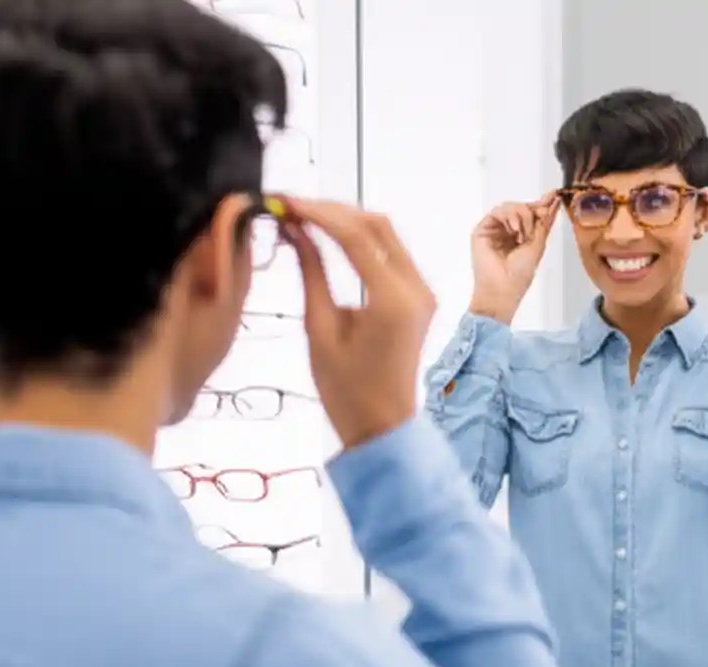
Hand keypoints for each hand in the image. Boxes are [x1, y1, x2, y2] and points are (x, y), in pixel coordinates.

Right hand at [280, 197, 436, 448]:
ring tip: (304, 216)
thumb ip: (311, 273)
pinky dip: (361, 238)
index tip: (284, 202)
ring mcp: (423, 290)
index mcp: (393, 300)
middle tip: (291, 206)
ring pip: (386, 234)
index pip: (355, 236)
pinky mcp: (420, 295)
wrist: (383, 424)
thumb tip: (294, 229)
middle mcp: (416, 288)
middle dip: (333, 210)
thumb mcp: (318, 328)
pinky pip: (392, 253)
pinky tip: (329, 236)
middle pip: (377, 225)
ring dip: (347, 220)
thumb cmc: (345, 389)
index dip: (318, 213)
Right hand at [468, 191, 560, 323]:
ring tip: (524, 234)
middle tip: (541, 214)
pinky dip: (509, 216)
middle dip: (533, 209)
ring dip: (522, 216)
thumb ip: (544, 223)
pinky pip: (497, 212)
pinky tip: (515, 229)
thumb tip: (554, 201)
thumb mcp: (538, 245)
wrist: (503, 289)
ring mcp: (494, 229)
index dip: (542, 204)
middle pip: (521, 207)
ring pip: (510, 207)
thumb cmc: (520, 274)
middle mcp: (507, 230)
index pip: (531, 214)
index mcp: (521, 235)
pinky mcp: (482, 229)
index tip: (554, 195)